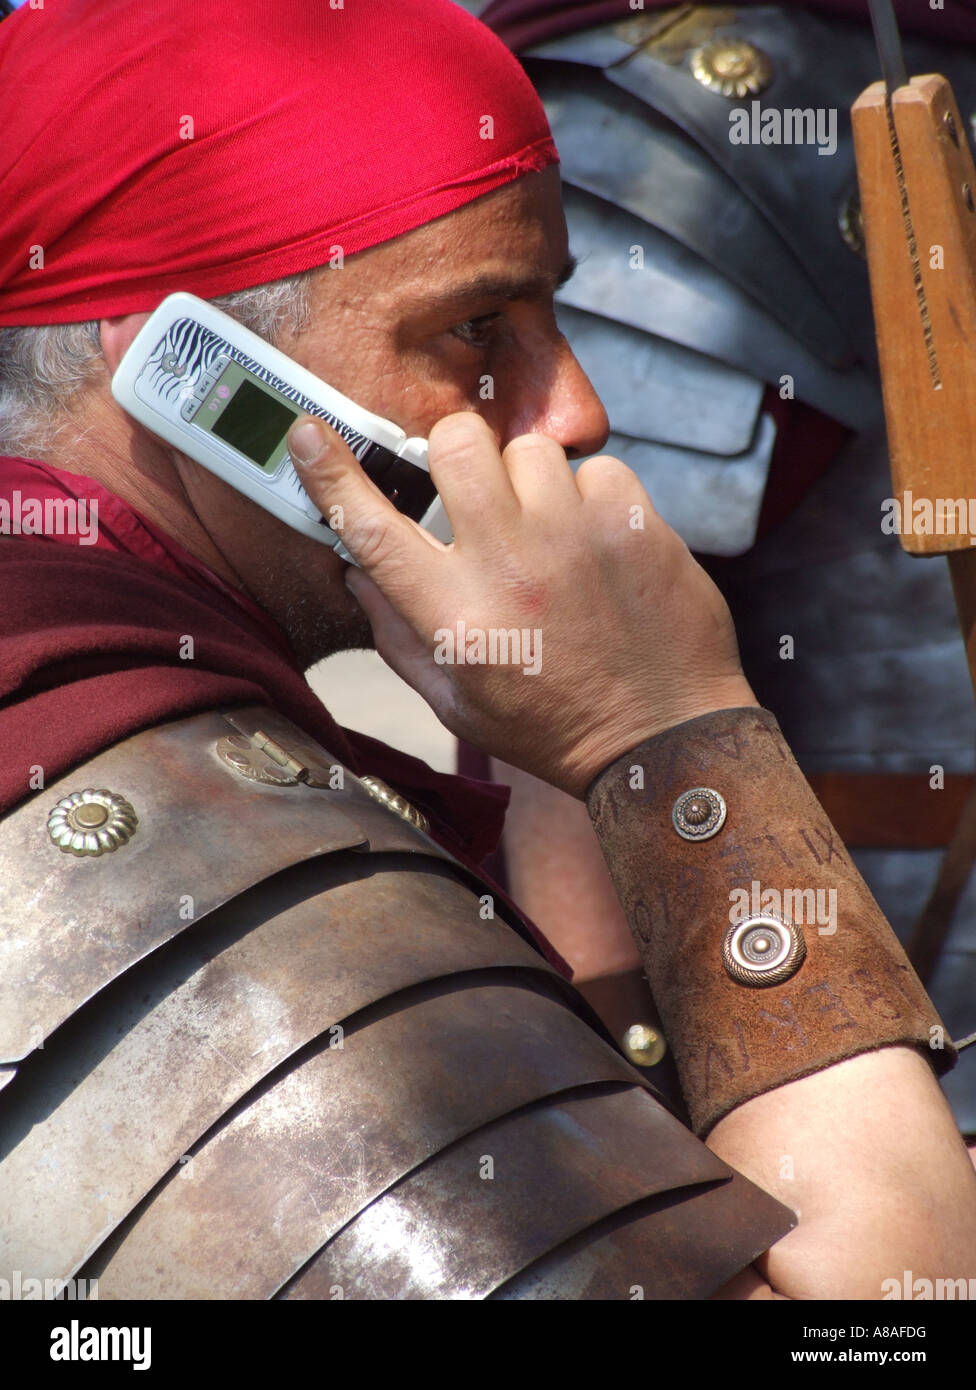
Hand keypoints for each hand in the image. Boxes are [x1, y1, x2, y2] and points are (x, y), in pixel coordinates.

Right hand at [287, 412, 756, 796]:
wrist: (662, 736)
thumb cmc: (551, 725)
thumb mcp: (455, 701)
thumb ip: (398, 634)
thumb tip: (357, 570)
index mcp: (452, 615)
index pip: (370, 528)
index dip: (330, 473)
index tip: (307, 432)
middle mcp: (506, 565)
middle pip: (456, 443)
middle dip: (457, 453)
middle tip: (477, 491)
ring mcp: (574, 537)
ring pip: (530, 448)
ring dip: (531, 481)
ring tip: (551, 532)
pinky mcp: (632, 522)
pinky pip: (597, 467)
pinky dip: (593, 497)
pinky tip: (599, 544)